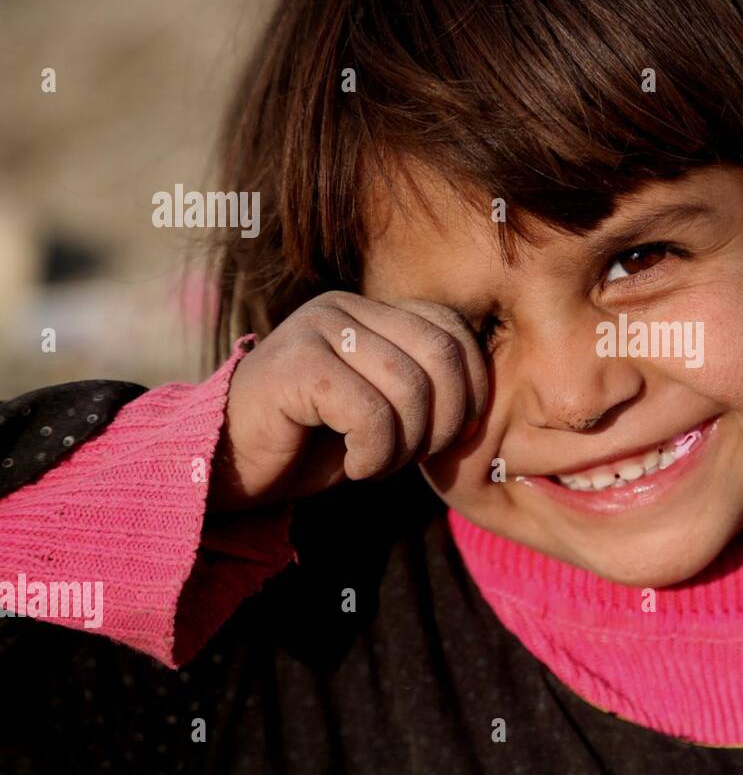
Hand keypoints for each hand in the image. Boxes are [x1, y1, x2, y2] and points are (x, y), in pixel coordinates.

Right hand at [207, 291, 488, 512]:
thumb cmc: (311, 445)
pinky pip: (369, 413)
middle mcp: (344, 307)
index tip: (451, 436)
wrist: (226, 467)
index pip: (454, 331)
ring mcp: (316, 329)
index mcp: (372, 310)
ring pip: (409, 388)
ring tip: (376, 462)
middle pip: (441, 356)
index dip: (471, 389)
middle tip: (413, 456)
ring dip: (405, 445)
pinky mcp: (294, 365)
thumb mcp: (383, 412)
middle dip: (444, 421)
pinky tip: (352, 465)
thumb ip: (426, 390)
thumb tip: (483, 399)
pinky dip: (374, 454)